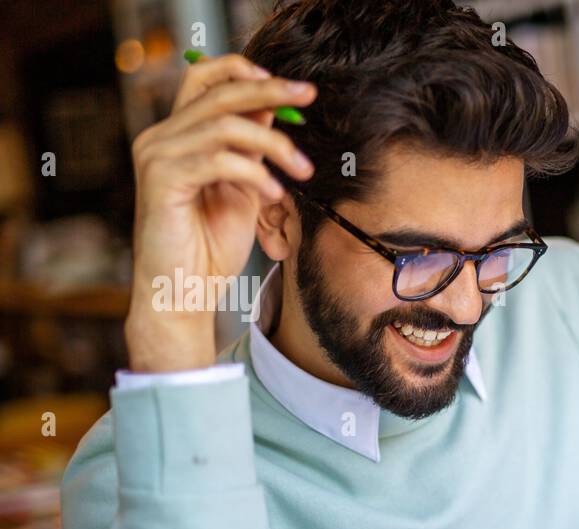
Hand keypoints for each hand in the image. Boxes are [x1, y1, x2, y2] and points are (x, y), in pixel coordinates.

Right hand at [125, 54, 316, 372]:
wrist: (182, 292)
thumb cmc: (210, 247)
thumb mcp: (242, 187)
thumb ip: (251, 149)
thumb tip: (274, 108)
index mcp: (177, 134)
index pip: (204, 78)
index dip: (245, 71)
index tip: (291, 86)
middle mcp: (160, 137)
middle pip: (218, 92)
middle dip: (270, 92)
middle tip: (308, 95)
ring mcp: (156, 155)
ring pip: (225, 126)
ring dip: (275, 146)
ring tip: (302, 171)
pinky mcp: (161, 179)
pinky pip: (218, 160)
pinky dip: (254, 173)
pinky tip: (274, 193)